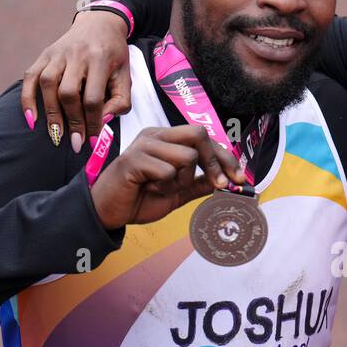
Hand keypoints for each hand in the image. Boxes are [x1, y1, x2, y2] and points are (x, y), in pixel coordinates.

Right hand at [22, 11, 131, 150]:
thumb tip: (102, 122)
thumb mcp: (126, 75)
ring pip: (48, 85)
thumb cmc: (115, 55)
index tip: (92, 141)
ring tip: (56, 136)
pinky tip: (31, 120)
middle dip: (72, 122)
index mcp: (100, 59)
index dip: (92, 122)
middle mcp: (76, 55)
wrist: (100, 23)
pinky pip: (30, 77)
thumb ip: (120, 101)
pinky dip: (27, 99)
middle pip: (68, 93)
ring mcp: (57, 54)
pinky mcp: (44, 54)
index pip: (93, 97)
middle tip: (76, 143)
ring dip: (50, 114)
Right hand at [89, 125, 245, 229]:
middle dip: (215, 162)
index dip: (226, 157)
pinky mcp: (134, 159)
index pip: (205, 138)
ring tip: (163, 188)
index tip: (239, 179)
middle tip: (219, 185)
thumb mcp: (177, 193)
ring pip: (187, 156)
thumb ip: (199, 184)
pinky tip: (148, 189)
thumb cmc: (138, 199)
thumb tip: (226, 182)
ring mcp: (144, 145)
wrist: (107, 212)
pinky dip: (165, 187)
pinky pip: (167, 171)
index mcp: (166, 139)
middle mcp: (156, 136)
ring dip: (183, 180)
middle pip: (199, 135)